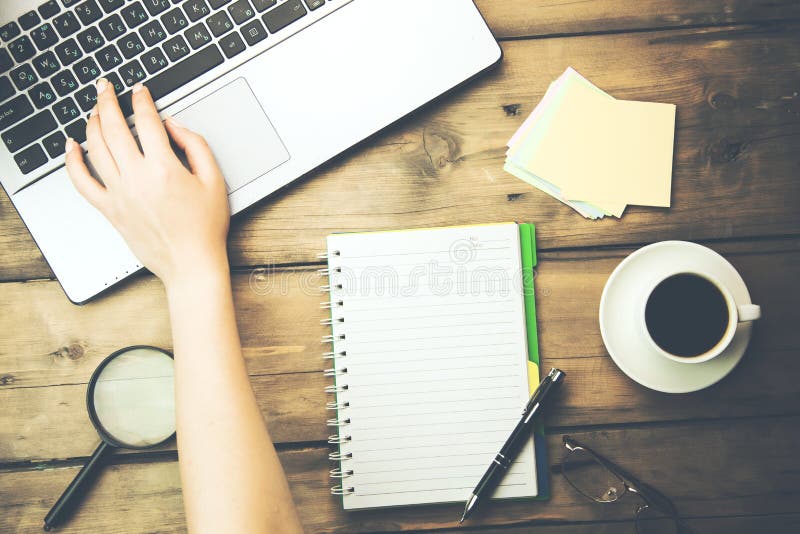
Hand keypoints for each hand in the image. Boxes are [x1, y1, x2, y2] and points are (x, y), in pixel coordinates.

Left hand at [65, 78, 230, 289]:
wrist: (191, 264)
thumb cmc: (206, 227)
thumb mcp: (214, 180)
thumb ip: (195, 145)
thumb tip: (173, 125)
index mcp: (165, 169)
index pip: (147, 122)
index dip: (142, 100)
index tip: (140, 90)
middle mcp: (137, 179)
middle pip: (114, 129)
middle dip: (108, 101)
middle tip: (106, 87)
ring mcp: (119, 195)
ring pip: (95, 149)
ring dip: (92, 123)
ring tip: (95, 109)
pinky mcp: (110, 210)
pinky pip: (82, 182)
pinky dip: (73, 162)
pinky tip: (71, 147)